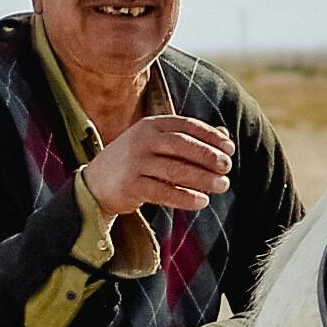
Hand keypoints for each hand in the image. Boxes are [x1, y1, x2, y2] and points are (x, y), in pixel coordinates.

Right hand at [82, 114, 233, 220]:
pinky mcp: (130, 185)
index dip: (210, 136)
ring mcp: (134, 162)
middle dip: (208, 156)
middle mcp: (142, 140)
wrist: (96, 184)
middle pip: (182, 145)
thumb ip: (189, 139)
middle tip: (228, 167)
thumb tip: (225, 137)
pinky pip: (163, 191)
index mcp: (151, 125)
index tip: (229, 149)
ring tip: (222, 185)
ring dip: (202, 178)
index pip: (186, 125)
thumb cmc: (136, 162)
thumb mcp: (158, 145)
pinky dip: (185, 197)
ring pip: (175, 169)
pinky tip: (202, 202)